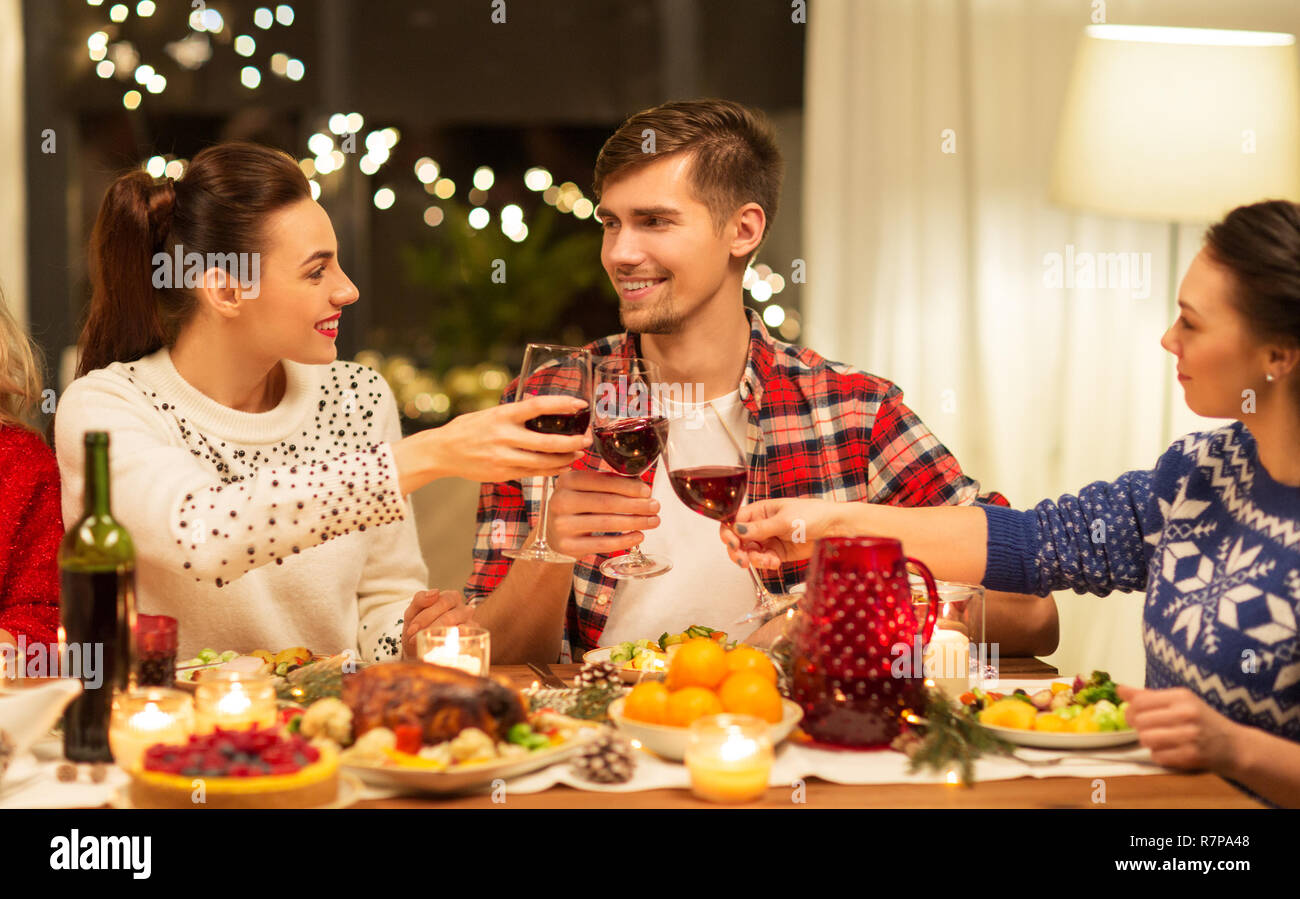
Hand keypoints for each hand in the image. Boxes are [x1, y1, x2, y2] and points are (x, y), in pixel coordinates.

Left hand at [402, 589, 474, 658]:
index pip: (442, 602)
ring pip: (458, 629)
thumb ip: (420, 599)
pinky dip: (453, 644)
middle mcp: (463, 608)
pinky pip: (466, 641)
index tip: (411, 630)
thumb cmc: (418, 627)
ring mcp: (470, 624)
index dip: (425, 616)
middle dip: (429, 628)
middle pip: (449, 617)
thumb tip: (435, 592)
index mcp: (450, 597)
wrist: (419, 648)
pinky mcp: (472, 639)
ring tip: (425, 644)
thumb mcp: (413, 612)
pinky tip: (442, 648)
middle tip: (413, 639)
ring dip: (439, 638)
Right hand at [420, 395, 590, 483]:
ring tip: (577, 454)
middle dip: (572, 442)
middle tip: (586, 439)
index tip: (581, 405)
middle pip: (547, 441)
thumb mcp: (490, 414)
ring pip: (543, 462)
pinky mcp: (502, 473)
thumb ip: (514, 414)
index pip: (537, 406)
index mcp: (501, 415)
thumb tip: (543, 410)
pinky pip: (533, 473)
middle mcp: (503, 436)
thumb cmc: (468, 429)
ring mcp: (503, 457)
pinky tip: (562, 467)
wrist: (441, 452)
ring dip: (564, 459)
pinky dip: (550, 470)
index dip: (562, 405)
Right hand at [545, 469, 659, 558]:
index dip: (628, 487)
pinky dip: (624, 541)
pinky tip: (639, 536)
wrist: (553, 533)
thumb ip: (610, 484)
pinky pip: (601, 544)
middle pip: (607, 502)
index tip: (647, 491)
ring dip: (635, 522)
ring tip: (653, 521)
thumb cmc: (577, 507)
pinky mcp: (566, 545)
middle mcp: (561, 501)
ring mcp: (561, 524)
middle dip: (636, 505)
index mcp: (568, 480)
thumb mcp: (587, 490)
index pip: (603, 481)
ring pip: (606, 523)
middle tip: (655, 507)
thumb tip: (642, 489)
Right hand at [719, 497, 849, 567]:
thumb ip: (760, 528)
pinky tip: (775, 562)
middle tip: (743, 561)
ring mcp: (769, 540)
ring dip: (755, 560)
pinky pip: (764, 560)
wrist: (834, 528)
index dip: (729, 533)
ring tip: (768, 561)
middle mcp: (760, 525)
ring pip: (750, 553)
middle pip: (738, 540)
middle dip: (739, 551)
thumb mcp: (784, 520)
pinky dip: (766, 564)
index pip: (734, 521)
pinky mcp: (778, 553)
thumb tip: (737, 531)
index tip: (732, 543)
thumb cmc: (812, 514)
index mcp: (759, 511)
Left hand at [1117, 684, 1245, 772]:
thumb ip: (1148, 696)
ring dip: (1148, 742)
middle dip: (1139, 727)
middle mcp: (1186, 714)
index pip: (1140, 702)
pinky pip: (1158, 756)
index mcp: (1181, 696)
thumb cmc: (1202, 720)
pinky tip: (1171, 751)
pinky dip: (1160, 755)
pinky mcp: (1191, 756)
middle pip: (1140, 721)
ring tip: (1160, 740)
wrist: (1235, 746)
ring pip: (1146, 739)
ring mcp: (1189, 736)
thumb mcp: (1180, 701)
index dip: (1130, 711)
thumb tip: (1119, 688)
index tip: (1134, 716)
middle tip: (1149, 729)